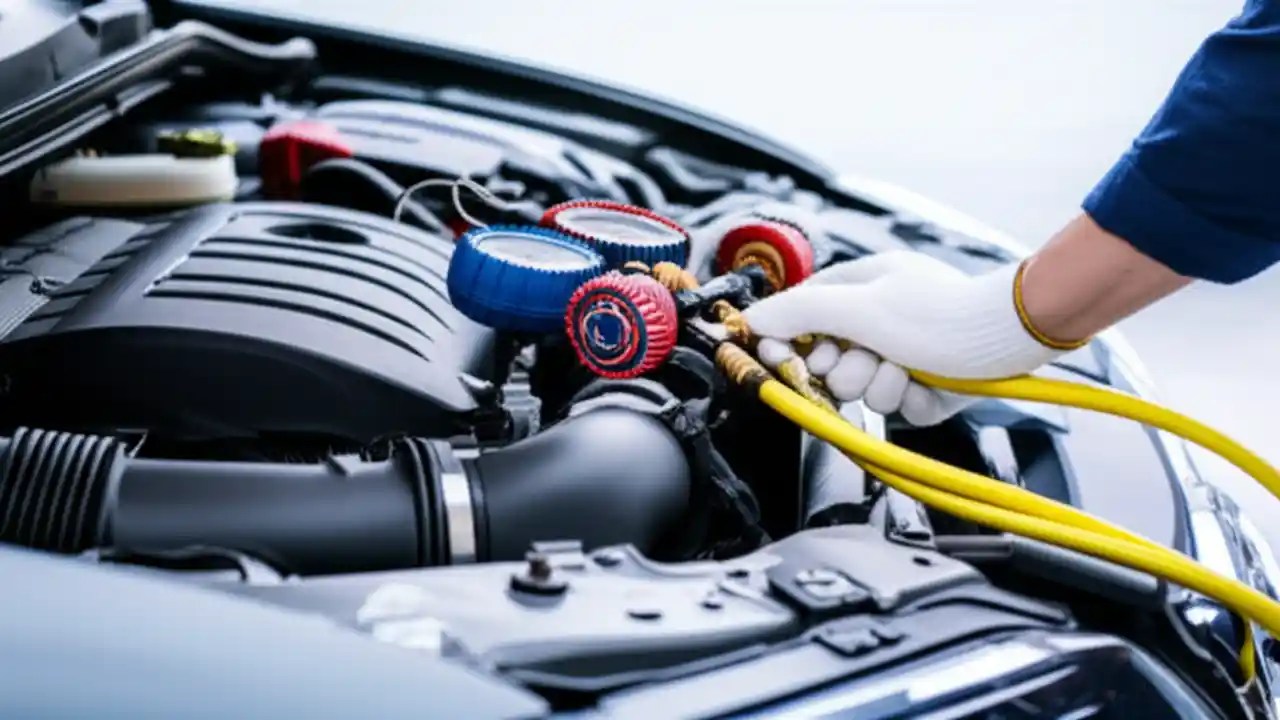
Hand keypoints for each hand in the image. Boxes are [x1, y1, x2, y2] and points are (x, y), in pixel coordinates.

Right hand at [742, 251, 1062, 425]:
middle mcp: (877, 322)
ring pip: (861, 392)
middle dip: (846, 368)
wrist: (1008, 339)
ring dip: (880, 384)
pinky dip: (910, 401)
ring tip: (906, 367)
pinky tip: (928, 384)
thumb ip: (799, 312)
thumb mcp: (859, 306)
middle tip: (867, 355)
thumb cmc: (941, 312)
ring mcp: (902, 357)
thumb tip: (750, 320)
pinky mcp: (925, 390)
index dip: (787, 343)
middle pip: (828, 363)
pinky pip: (896, 409)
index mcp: (858, 290)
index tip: (782, 360)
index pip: (800, 318)